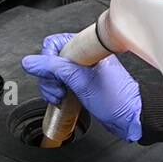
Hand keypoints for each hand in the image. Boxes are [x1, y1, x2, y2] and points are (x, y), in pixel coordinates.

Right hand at [21, 33, 142, 141]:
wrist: (132, 118)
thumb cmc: (117, 99)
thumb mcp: (80, 81)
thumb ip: (54, 69)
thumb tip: (31, 62)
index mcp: (87, 47)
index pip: (54, 43)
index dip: (48, 60)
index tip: (52, 75)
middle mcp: (84, 57)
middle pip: (51, 60)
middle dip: (49, 77)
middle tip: (58, 90)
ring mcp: (83, 71)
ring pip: (55, 74)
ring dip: (52, 87)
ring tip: (61, 97)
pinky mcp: (82, 84)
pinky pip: (62, 83)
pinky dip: (58, 92)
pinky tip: (63, 100)